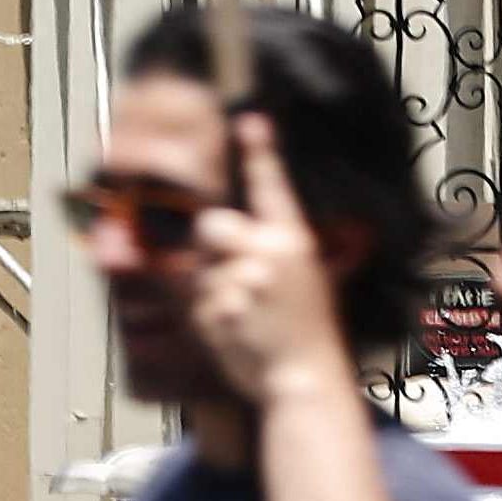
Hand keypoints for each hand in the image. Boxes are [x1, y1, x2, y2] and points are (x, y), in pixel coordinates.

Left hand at [190, 124, 347, 407]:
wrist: (304, 380)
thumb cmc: (308, 329)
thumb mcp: (308, 276)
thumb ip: (276, 247)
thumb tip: (249, 226)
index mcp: (293, 241)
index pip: (272, 186)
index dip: (260, 151)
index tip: (249, 121)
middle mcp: (266, 255)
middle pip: (210, 224)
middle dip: (211, 244)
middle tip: (233, 272)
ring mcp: (239, 284)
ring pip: (197, 265)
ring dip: (208, 283)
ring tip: (240, 309)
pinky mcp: (215, 312)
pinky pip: (192, 298)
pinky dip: (205, 312)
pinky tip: (232, 328)